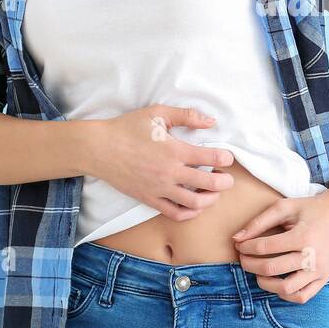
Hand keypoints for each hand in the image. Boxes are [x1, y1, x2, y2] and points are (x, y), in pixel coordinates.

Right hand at [84, 104, 234, 220]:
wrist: (99, 149)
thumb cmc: (128, 128)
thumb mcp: (158, 113)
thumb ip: (186, 115)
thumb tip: (211, 121)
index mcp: (174, 150)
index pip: (210, 158)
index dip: (225, 159)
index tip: (228, 158)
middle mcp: (170, 172)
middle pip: (208, 184)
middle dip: (224, 183)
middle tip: (228, 180)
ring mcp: (160, 189)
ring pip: (193, 203)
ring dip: (210, 200)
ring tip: (214, 194)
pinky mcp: (149, 199)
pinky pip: (174, 213)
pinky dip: (189, 213)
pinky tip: (195, 206)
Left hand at [230, 190, 328, 300]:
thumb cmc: (312, 208)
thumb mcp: (285, 207)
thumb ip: (260, 221)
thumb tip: (237, 238)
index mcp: (302, 236)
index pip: (265, 247)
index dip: (246, 247)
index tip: (240, 245)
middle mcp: (312, 256)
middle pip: (271, 269)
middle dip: (250, 265)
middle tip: (243, 259)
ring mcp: (320, 270)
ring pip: (286, 289)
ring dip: (265, 283)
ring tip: (259, 273)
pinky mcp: (324, 278)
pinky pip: (302, 296)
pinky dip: (286, 294)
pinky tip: (277, 283)